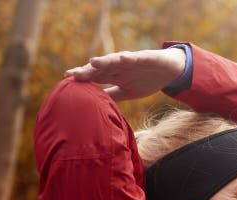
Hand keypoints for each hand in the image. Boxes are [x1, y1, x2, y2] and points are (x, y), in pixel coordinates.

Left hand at [65, 48, 185, 101]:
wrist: (170, 71)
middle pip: (101, 68)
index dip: (83, 77)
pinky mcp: (145, 57)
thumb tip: (96, 104)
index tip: (67, 79)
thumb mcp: (129, 92)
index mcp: (115, 75)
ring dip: (104, 61)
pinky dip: (129, 58)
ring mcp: (132, 61)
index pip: (96, 76)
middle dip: (88, 71)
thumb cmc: (147, 80)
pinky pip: (136, 58)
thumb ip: (112, 96)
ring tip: (93, 62)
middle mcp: (120, 66)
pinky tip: (121, 58)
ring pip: (115, 61)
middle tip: (73, 74)